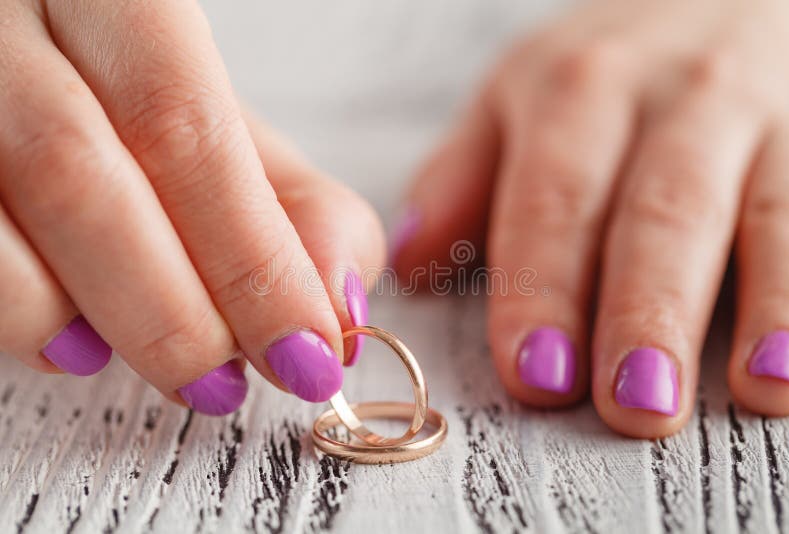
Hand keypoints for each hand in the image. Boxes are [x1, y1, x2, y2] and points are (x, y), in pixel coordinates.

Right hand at [0, 1, 383, 413]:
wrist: (32, 61)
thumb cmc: (134, 104)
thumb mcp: (228, 130)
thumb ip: (295, 208)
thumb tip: (336, 308)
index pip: (185, 128)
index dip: (252, 259)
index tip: (308, 352)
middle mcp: (7, 23)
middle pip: (80, 174)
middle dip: (177, 309)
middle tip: (229, 380)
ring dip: (98, 320)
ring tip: (171, 362)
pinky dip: (24, 316)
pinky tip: (76, 337)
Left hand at [394, 0, 788, 436]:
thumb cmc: (614, 64)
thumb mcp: (522, 91)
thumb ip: (463, 175)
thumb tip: (409, 263)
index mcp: (575, 88)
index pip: (552, 200)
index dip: (542, 289)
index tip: (535, 375)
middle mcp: (673, 94)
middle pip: (657, 212)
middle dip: (644, 311)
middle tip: (634, 404)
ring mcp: (763, 111)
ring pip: (765, 210)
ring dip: (765, 301)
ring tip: (761, 386)